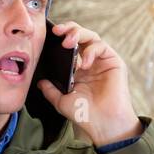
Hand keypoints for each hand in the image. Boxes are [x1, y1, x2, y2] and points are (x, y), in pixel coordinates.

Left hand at [37, 20, 142, 146]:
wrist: (102, 124)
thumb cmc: (84, 114)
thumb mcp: (61, 101)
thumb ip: (50, 90)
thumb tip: (39, 81)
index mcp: (78, 69)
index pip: (69, 46)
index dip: (60, 38)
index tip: (48, 35)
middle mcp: (90, 62)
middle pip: (80, 36)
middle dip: (69, 29)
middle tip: (57, 31)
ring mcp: (102, 61)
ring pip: (91, 37)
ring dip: (78, 34)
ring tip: (68, 42)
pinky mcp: (114, 62)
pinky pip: (102, 46)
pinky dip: (91, 50)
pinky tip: (84, 63)